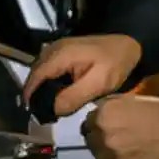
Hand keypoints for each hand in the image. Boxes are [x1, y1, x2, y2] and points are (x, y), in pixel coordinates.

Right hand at [23, 34, 141, 117]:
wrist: (129, 45)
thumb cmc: (115, 64)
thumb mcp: (98, 84)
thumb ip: (74, 97)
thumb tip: (53, 110)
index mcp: (61, 55)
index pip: (37, 75)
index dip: (30, 94)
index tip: (29, 112)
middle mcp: (55, 48)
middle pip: (35, 72)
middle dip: (34, 92)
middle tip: (40, 113)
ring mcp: (58, 47)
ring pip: (40, 70)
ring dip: (40, 86)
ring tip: (45, 106)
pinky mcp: (64, 50)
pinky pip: (48, 67)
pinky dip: (47, 80)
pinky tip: (54, 93)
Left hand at [83, 95, 158, 158]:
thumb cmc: (158, 107)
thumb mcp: (129, 98)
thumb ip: (112, 107)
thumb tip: (104, 112)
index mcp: (104, 114)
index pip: (87, 122)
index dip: (95, 123)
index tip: (102, 125)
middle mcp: (103, 135)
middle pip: (90, 141)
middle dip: (98, 138)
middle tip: (113, 137)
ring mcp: (114, 155)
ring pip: (101, 158)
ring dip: (107, 154)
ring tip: (121, 149)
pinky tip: (138, 155)